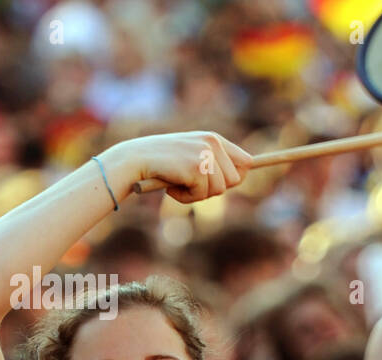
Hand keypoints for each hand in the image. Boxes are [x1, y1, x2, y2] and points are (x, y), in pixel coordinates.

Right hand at [103, 131, 252, 204]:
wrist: (134, 160)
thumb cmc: (162, 163)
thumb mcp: (191, 157)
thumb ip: (213, 164)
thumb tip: (240, 177)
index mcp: (213, 139)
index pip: (246, 161)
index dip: (240, 176)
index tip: (226, 183)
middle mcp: (212, 143)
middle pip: (236, 180)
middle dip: (215, 189)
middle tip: (191, 184)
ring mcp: (205, 154)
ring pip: (220, 190)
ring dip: (199, 194)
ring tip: (179, 184)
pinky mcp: (196, 168)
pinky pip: (202, 195)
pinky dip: (187, 197)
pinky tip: (172, 186)